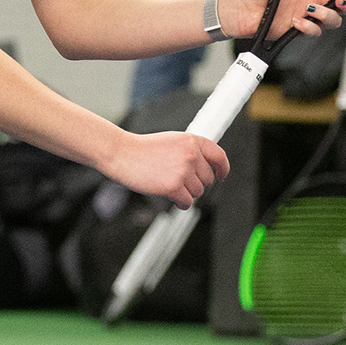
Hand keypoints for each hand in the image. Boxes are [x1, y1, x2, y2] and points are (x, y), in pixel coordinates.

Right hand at [102, 129, 229, 209]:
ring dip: (186, 193)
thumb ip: (190, 150)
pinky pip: (188, 202)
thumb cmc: (143, 149)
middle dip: (196, 183)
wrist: (122, 154)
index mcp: (192, 141)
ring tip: (169, 185)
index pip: (219, 156)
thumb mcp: (172, 141)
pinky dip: (181, 203)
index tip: (221, 176)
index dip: (223, 169)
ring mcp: (183, 171)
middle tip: (179, 180)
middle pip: (208, 179)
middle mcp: (191, 155)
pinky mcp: (173, 186)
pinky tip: (171, 197)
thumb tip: (207, 166)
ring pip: (198, 192)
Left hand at [221, 0, 345, 41]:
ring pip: (334, 18)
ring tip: (311, 10)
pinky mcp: (299, 28)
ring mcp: (307, 13)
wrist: (240, 10)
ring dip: (328, 16)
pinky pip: (316, 31)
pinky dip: (309, 27)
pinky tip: (296, 21)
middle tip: (341, 0)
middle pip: (344, 1)